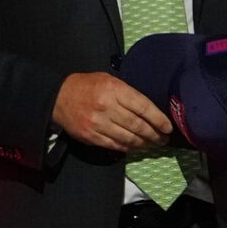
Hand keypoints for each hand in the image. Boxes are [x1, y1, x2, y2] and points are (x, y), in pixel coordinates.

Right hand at [53, 72, 171, 151]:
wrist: (58, 97)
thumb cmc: (88, 86)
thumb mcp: (109, 80)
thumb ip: (128, 93)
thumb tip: (149, 110)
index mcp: (114, 90)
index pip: (143, 107)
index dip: (158, 120)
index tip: (168, 127)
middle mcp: (107, 107)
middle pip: (138, 125)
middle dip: (154, 134)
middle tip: (164, 139)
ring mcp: (98, 124)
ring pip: (128, 138)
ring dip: (144, 143)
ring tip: (153, 144)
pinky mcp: (91, 136)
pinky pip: (115, 145)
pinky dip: (128, 148)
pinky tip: (136, 147)